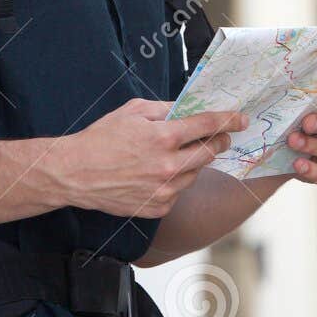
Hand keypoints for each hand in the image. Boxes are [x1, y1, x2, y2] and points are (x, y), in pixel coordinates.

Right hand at [52, 98, 247, 218]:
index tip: (241, 119)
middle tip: (219, 137)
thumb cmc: (101, 138)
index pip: (207, 126)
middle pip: (210, 153)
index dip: (228, 120)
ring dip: (191, 163)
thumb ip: (165, 108)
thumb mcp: (133, 111)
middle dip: (218, 142)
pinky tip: (155, 175)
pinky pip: (178, 192)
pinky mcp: (158, 208)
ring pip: (194, 174)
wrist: (76, 173)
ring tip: (170, 156)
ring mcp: (165, 190)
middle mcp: (168, 166)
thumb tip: (189, 108)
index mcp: (163, 137)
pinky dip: (174, 182)